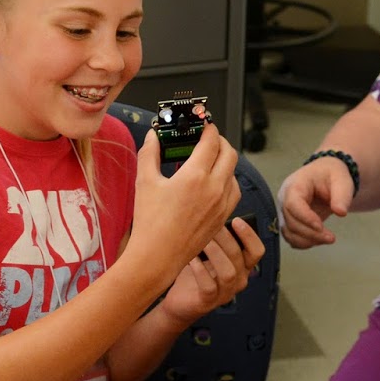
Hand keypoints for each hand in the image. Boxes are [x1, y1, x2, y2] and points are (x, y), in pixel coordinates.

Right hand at [126, 123, 240, 288]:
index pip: (211, 141)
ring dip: (225, 161)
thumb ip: (150, 153)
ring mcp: (222, 204)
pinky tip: (214, 183)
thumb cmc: (150, 222)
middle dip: (219, 141)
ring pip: (234, 172)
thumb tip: (152, 137)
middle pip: (229, 152)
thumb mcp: (144, 182)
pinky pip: (234, 191)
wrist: (158, 256)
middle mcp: (214, 188)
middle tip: (207, 139)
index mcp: (195, 176)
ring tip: (209, 161)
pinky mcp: (223, 217)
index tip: (202, 124)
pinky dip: (227, 180)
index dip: (208, 128)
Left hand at [162, 215, 264, 322]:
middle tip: (209, 225)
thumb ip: (216, 238)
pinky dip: (200, 271)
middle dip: (225, 238)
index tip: (236, 220)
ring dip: (215, 253)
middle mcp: (238, 280)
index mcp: (243, 267)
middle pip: (239, 257)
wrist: (180, 301)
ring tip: (201, 241)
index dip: (249, 235)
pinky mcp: (208, 301)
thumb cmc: (195, 272)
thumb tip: (213, 214)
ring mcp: (224, 293)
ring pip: (228, 272)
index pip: (256, 251)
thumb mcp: (208, 253)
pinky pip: (208, 286)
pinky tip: (191, 259)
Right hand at [277, 158, 353, 248]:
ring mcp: (285, 212)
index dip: (305, 218)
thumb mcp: (341, 180)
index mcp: (294, 185)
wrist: (325, 177)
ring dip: (307, 240)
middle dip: (311, 233)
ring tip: (328, 239)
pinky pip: (291, 237)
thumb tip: (341, 213)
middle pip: (290, 221)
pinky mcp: (289, 222)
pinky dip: (304, 243)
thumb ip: (342, 195)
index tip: (321, 227)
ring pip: (289, 232)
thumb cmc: (331, 175)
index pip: (293, 204)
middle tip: (331, 238)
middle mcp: (284, 199)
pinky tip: (319, 240)